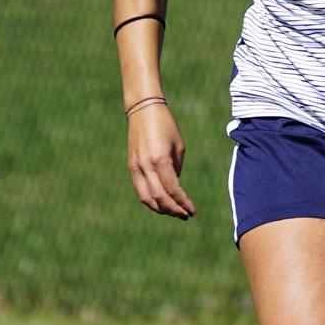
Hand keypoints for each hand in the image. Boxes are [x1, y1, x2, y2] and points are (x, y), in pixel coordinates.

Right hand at [128, 103, 195, 218]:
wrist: (143, 109)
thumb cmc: (165, 125)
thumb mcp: (178, 146)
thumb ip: (176, 169)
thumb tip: (175, 189)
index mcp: (160, 159)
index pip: (173, 190)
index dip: (183, 203)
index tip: (192, 211)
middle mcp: (146, 165)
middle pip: (159, 198)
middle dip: (174, 210)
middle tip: (186, 215)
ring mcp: (136, 167)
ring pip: (146, 198)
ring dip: (161, 209)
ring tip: (174, 212)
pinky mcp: (131, 166)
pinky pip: (140, 190)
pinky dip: (150, 200)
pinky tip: (161, 203)